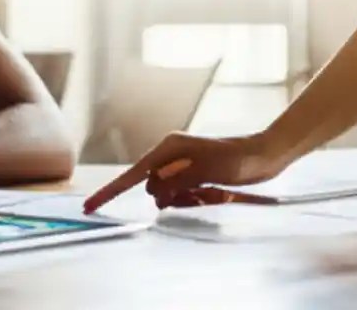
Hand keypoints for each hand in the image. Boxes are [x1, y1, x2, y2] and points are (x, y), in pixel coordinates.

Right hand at [83, 132, 289, 211]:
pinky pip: (181, 195)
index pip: (132, 175)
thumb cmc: (238, 159)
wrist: (267, 155)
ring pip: (167, 195)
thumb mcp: (205, 170)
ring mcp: (182, 165)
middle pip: (151, 188)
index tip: (89, 207)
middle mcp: (170, 155)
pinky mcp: (194, 175)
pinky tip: (213, 195)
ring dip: (185, 201)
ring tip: (211, 195)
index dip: (110, 192)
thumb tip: (154, 189)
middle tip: (199, 195)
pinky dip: (194, 200)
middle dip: (168, 198)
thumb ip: (175, 180)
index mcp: (168, 148)